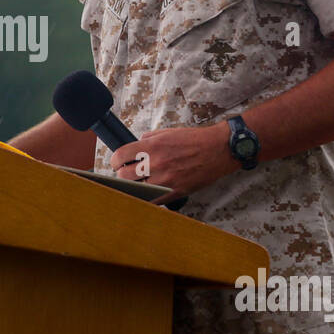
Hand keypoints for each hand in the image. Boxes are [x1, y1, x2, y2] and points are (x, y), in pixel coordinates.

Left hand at [109, 123, 235, 205]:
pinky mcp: (175, 192)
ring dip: (135, 187)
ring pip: (136, 190)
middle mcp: (156, 163)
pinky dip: (147, 199)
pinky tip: (147, 194)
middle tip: (127, 174)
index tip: (117, 163)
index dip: (115, 161)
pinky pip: (153, 201)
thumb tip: (136, 144)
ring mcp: (165, 179)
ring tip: (139, 184)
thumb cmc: (195, 140)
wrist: (218, 149)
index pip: (121, 155)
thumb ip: (149, 138)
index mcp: (153, 146)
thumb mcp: (168, 132)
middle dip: (123, 175)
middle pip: (124, 175)